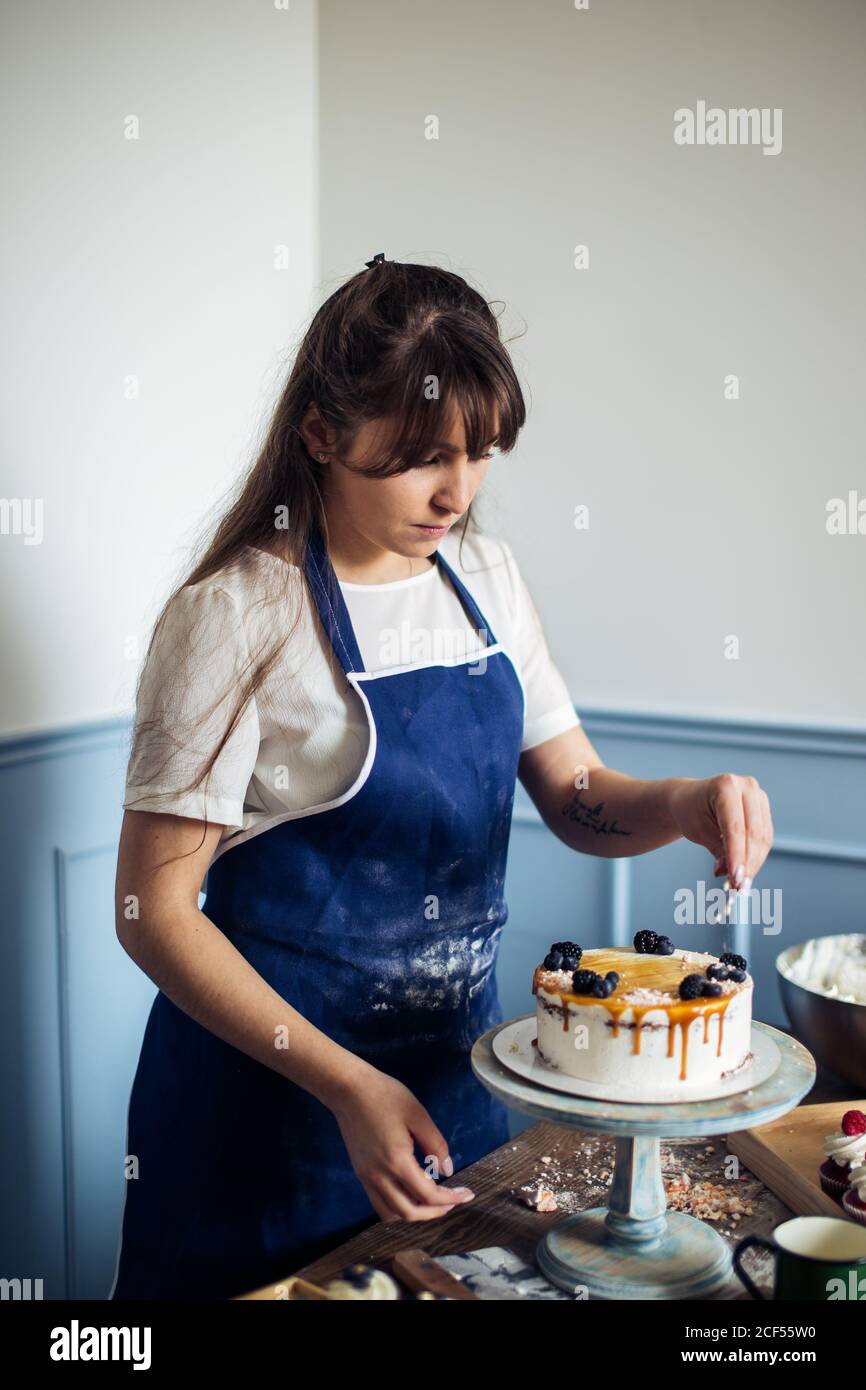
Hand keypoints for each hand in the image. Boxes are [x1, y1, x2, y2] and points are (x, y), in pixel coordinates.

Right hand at [330, 1063, 474, 1222]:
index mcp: (396, 1161)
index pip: (427, 1195)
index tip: (466, 1195)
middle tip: (453, 1200)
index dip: (450, 1199)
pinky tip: (410, 1193)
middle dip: (435, 1212)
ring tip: (432, 1201)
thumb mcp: (417, 1114)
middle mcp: (379, 1176)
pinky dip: (397, 1207)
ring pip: (391, 1213)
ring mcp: (366, 1177)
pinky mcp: (361, 1173)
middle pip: (409, 1212)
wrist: (348, 1090)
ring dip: (415, 1213)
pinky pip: (379, 1203)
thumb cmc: (385, 1096)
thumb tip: (448, 1171)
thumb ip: (435, 1144)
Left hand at [667, 774, 773, 888]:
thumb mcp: (698, 831)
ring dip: (754, 864)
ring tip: (740, 884)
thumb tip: (734, 874)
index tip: (735, 878)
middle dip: (747, 863)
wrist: (691, 799)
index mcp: (726, 786)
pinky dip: (756, 857)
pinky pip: (765, 838)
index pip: (735, 827)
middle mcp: (747, 787)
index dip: (737, 855)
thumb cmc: (691, 811)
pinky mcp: (764, 810)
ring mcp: (759, 797)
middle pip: (753, 833)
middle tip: (738, 887)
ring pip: (763, 838)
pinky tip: (746, 872)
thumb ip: (718, 850)